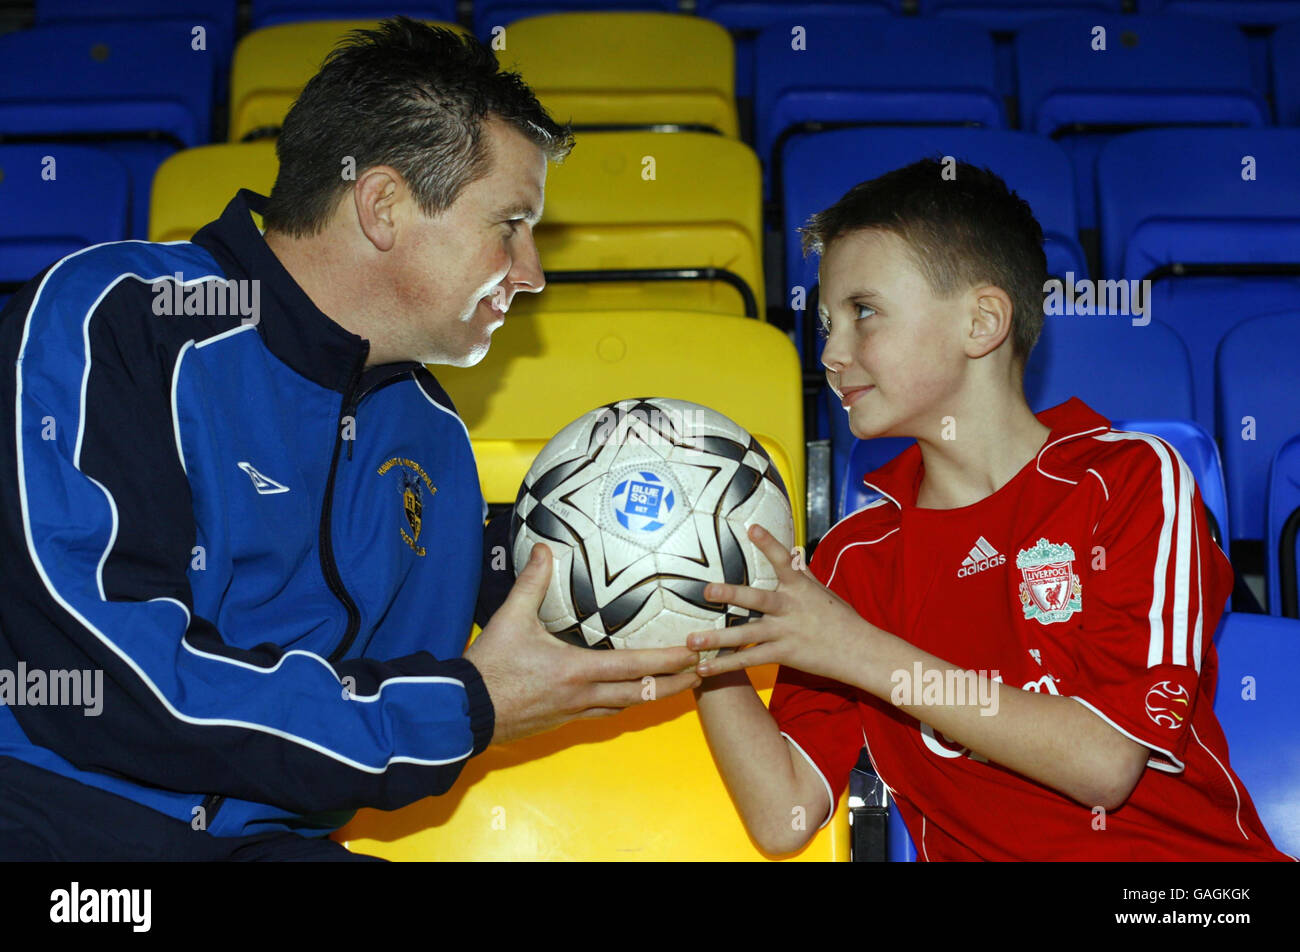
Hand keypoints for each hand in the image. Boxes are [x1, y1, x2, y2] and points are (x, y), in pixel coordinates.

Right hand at [464, 542, 700, 746]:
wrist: (464, 712)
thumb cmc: (490, 667)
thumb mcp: (510, 619)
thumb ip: (532, 583)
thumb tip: (545, 549)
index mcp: (577, 670)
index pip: (636, 667)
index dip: (669, 660)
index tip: (695, 652)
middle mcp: (584, 696)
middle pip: (643, 693)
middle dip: (677, 683)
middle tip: (705, 671)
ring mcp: (575, 712)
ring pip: (627, 707)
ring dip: (654, 695)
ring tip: (677, 684)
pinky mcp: (563, 721)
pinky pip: (604, 713)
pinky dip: (624, 703)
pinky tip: (628, 696)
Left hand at [687, 524, 866, 681]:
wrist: (859, 651)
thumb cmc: (841, 618)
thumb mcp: (823, 591)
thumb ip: (802, 574)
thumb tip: (792, 553)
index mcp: (800, 587)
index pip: (784, 560)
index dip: (769, 543)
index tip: (752, 527)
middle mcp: (790, 608)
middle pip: (757, 599)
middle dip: (731, 595)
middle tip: (707, 590)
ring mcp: (785, 633)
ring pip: (746, 635)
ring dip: (717, 639)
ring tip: (691, 640)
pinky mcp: (782, 655)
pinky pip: (748, 661)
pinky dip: (725, 666)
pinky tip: (703, 669)